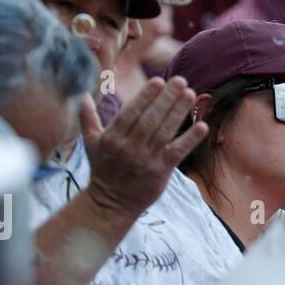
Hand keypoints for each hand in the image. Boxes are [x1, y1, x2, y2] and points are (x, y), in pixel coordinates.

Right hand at [80, 77, 208, 216]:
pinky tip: (202, 126)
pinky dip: (190, 139)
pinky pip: (178, 152)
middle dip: (167, 98)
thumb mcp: (90, 144)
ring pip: (165, 131)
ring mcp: (146, 159)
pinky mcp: (161, 171)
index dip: (146, 96)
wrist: (111, 203)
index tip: (159, 81)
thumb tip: (82, 96)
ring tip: (190, 94)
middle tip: (181, 80)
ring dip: (179, 112)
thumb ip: (87, 118)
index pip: (131, 113)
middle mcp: (129, 147)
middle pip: (151, 119)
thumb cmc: (103, 168)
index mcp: (112, 138)